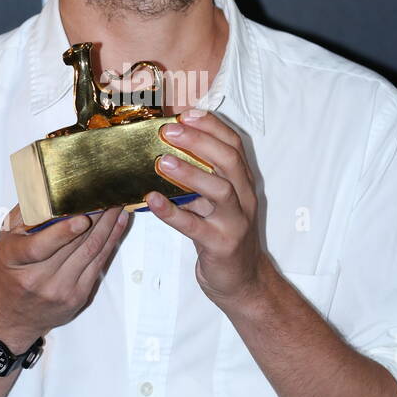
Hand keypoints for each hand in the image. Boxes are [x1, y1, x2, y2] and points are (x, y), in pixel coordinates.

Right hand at [0, 203, 129, 350]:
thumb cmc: (6, 274)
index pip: (40, 247)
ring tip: (117, 207)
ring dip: (109, 228)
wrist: (8, 318)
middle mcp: (38, 279)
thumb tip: (49, 190)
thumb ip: (24, 216)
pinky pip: (98, 266)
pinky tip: (117, 227)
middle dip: (96, 218)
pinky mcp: (77, 298)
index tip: (82, 217)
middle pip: (74, 246)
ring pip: (91, 253)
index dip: (64, 232)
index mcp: (15, 261)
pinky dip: (110, 244)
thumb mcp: (3, 242)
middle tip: (109, 195)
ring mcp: (60, 291)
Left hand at [148, 109, 271, 307]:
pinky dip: (173, 213)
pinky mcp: (221, 246)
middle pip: (229, 161)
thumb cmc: (223, 237)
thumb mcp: (216, 204)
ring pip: (220, 190)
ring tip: (161, 162)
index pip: (234, 146)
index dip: (212, 126)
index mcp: (243, 184)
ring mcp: (235, 223)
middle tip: (169, 131)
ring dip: (190, 173)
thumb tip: (167, 152)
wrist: (242, 283)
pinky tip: (152, 200)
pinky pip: (195, 227)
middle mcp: (244, 199)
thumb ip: (200, 180)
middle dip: (200, 141)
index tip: (186, 114)